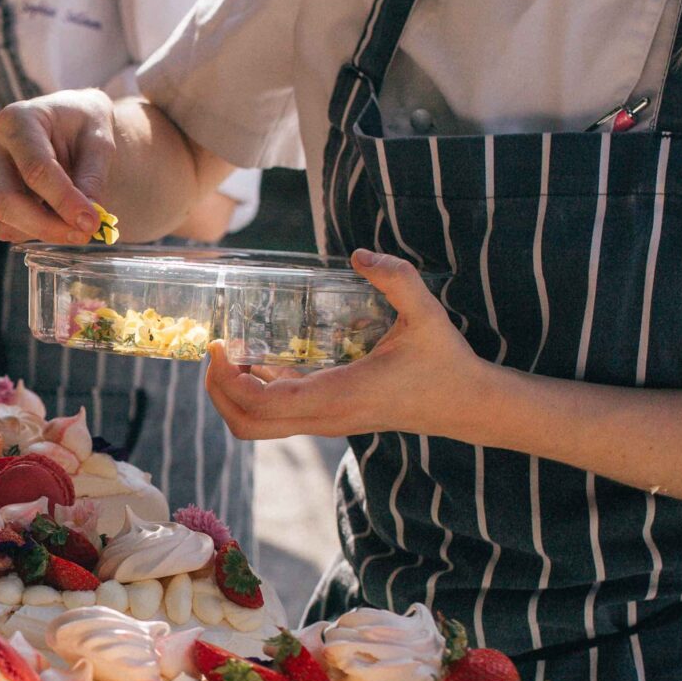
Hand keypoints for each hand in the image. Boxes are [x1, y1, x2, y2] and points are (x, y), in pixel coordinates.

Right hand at [0, 91, 113, 243]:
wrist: (61, 121)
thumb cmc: (80, 125)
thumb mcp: (99, 140)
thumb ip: (93, 177)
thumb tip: (85, 220)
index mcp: (16, 119)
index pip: (35, 168)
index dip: (63, 200)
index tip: (91, 222)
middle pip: (6, 199)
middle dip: (47, 226)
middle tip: (83, 235)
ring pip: (2, 220)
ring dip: (42, 232)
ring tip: (73, 224)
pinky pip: (1, 227)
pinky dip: (31, 232)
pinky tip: (53, 217)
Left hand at [206, 251, 480, 438]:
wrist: (465, 405)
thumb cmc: (444, 362)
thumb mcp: (426, 314)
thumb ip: (398, 279)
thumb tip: (361, 255)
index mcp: (338, 397)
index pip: (262, 405)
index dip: (228, 379)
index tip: (220, 345)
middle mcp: (324, 417)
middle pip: (247, 424)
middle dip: (218, 392)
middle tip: (215, 351)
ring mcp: (325, 423)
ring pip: (258, 425)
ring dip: (233, 394)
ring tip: (230, 353)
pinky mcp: (329, 419)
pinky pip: (278, 416)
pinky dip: (256, 393)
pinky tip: (262, 360)